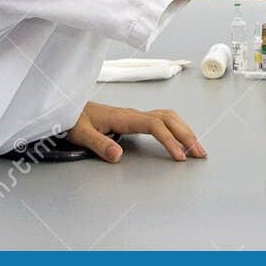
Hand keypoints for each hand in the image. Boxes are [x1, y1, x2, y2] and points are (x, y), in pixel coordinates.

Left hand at [64, 101, 206, 162]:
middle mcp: (132, 114)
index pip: (154, 125)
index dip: (169, 140)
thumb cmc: (72, 119)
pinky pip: (162, 120)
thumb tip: (118, 155)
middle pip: (168, 119)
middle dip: (186, 135)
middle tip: (200, 154)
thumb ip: (98, 144)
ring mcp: (134, 116)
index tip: (179, 156)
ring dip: (184, 130)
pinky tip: (181, 138)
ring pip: (168, 117)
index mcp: (123, 116)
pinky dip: (176, 128)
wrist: (66, 108)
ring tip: (197, 148)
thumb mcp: (80, 134)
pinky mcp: (134, 120)